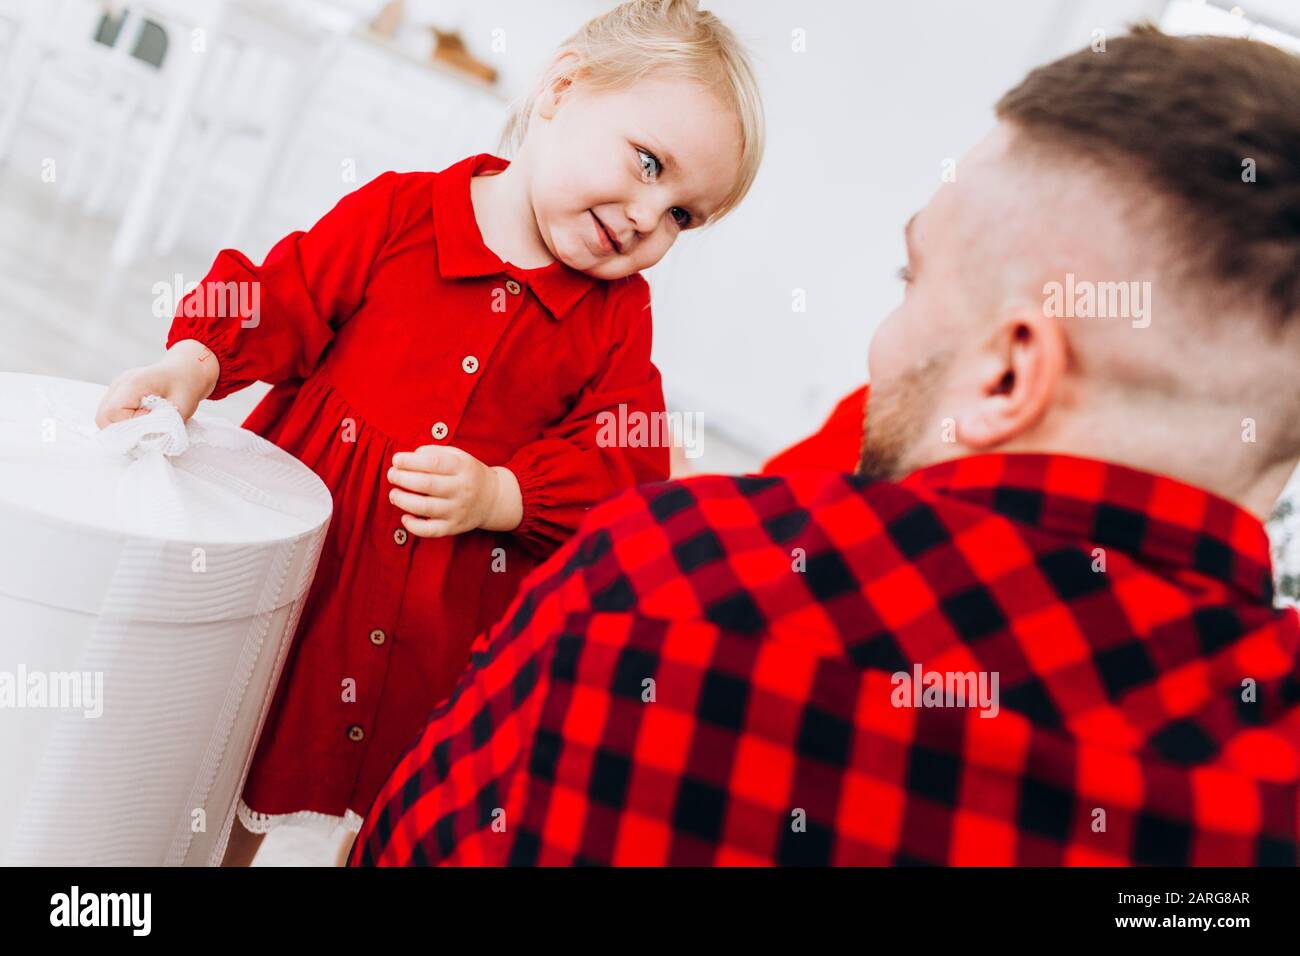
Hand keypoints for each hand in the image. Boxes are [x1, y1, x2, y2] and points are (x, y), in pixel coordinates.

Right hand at [94, 339, 220, 427]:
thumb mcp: (181, 408)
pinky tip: (140, 421)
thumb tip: (148, 443)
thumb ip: (164, 426)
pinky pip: (110, 414)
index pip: (113, 412)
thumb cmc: (186, 386)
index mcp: (133, 383)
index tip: (152, 422)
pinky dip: (122, 423)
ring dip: (121, 428)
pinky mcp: (117, 394)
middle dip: (121, 432)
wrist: (186, 371)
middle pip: (102, 417)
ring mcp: (115, 388)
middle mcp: (119, 384)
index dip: (130, 424)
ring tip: (144, 426)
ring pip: (104, 417)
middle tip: (144, 432)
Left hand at [388, 441, 521, 537]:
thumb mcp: (457, 455)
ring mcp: (457, 510)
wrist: (492, 498)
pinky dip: (414, 526)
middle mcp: (462, 489)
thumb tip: (408, 458)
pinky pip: (430, 531)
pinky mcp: (453, 527)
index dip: (410, 461)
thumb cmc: (466, 474)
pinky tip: (405, 517)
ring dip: (403, 500)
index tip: (396, 460)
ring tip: (394, 494)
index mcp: (463, 467)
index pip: (434, 462)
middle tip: (392, 474)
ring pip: (425, 508)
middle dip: (403, 478)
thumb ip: (433, 452)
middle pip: (427, 484)